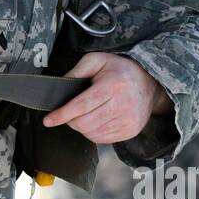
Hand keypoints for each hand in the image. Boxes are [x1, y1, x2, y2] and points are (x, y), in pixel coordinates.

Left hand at [42, 52, 168, 143]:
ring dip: (81, 127)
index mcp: (112, 86)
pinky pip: (102, 139)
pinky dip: (92, 132)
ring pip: (91, 133)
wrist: (149, 83)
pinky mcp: (130, 131)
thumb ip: (77, 71)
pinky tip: (95, 120)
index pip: (81, 106)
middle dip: (70, 120)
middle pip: (84, 123)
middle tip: (69, 112)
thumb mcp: (97, 60)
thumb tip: (60, 86)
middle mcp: (122, 106)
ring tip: (85, 113)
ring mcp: (128, 121)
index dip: (62, 115)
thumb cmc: (120, 70)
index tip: (48, 120)